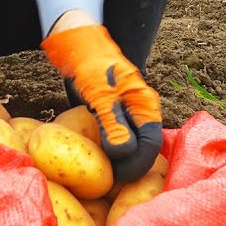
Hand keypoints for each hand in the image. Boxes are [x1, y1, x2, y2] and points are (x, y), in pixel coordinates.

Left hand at [41, 24, 162, 181]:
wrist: (74, 43)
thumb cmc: (89, 62)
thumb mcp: (100, 92)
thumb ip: (112, 121)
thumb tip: (124, 154)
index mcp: (146, 106)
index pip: (151, 146)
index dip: (137, 166)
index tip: (117, 179)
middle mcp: (138, 114)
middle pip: (140, 151)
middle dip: (125, 169)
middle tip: (103, 182)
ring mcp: (122, 117)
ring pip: (124, 148)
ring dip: (112, 163)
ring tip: (94, 176)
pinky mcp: (106, 118)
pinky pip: (108, 142)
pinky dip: (100, 152)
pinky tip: (87, 161)